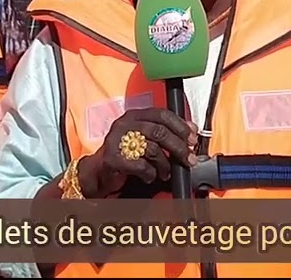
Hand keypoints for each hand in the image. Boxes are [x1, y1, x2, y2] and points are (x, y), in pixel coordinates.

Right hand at [79, 108, 197, 198]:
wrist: (97, 172)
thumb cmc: (124, 154)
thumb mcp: (142, 137)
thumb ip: (163, 132)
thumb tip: (190, 131)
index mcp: (134, 115)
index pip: (162, 114)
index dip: (180, 126)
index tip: (192, 137)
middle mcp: (125, 124)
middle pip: (160, 131)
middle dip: (179, 147)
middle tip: (189, 159)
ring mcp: (117, 140)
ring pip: (153, 149)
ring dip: (165, 164)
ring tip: (166, 172)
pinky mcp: (113, 158)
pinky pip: (141, 165)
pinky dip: (150, 173)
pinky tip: (150, 176)